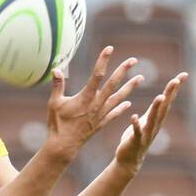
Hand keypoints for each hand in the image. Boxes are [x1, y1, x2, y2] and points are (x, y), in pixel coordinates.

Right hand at [45, 45, 144, 162]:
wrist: (63, 146)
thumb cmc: (57, 124)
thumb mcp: (55, 103)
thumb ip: (57, 86)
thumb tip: (56, 69)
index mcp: (86, 97)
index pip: (97, 75)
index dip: (103, 60)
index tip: (110, 48)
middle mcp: (96, 104)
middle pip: (113, 84)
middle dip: (124, 71)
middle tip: (134, 60)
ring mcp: (100, 115)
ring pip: (118, 98)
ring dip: (130, 88)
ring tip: (141, 78)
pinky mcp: (100, 124)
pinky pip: (114, 114)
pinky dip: (122, 108)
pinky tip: (128, 103)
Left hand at [114, 72, 187, 172]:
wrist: (129, 162)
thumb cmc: (136, 139)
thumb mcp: (147, 121)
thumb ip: (154, 110)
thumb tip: (163, 96)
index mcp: (156, 120)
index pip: (168, 101)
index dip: (175, 88)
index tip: (184, 75)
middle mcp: (154, 126)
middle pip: (164, 108)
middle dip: (170, 94)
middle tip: (176, 80)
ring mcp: (146, 134)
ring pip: (152, 119)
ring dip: (156, 108)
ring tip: (160, 96)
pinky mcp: (135, 142)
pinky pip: (136, 132)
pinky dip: (136, 125)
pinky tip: (134, 116)